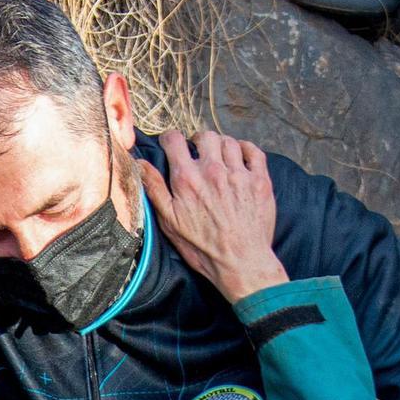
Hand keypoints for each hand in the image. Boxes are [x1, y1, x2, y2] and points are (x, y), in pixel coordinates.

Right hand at [139, 130, 285, 302]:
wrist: (241, 263)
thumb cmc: (202, 248)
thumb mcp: (170, 222)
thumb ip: (154, 189)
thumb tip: (139, 163)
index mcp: (187, 179)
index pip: (174, 139)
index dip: (170, 140)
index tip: (172, 147)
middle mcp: (213, 171)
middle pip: (204, 136)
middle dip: (198, 142)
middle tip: (199, 155)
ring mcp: (239, 174)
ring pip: (228, 141)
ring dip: (221, 146)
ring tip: (219, 159)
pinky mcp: (260, 181)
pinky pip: (254, 151)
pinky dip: (246, 148)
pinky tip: (240, 157)